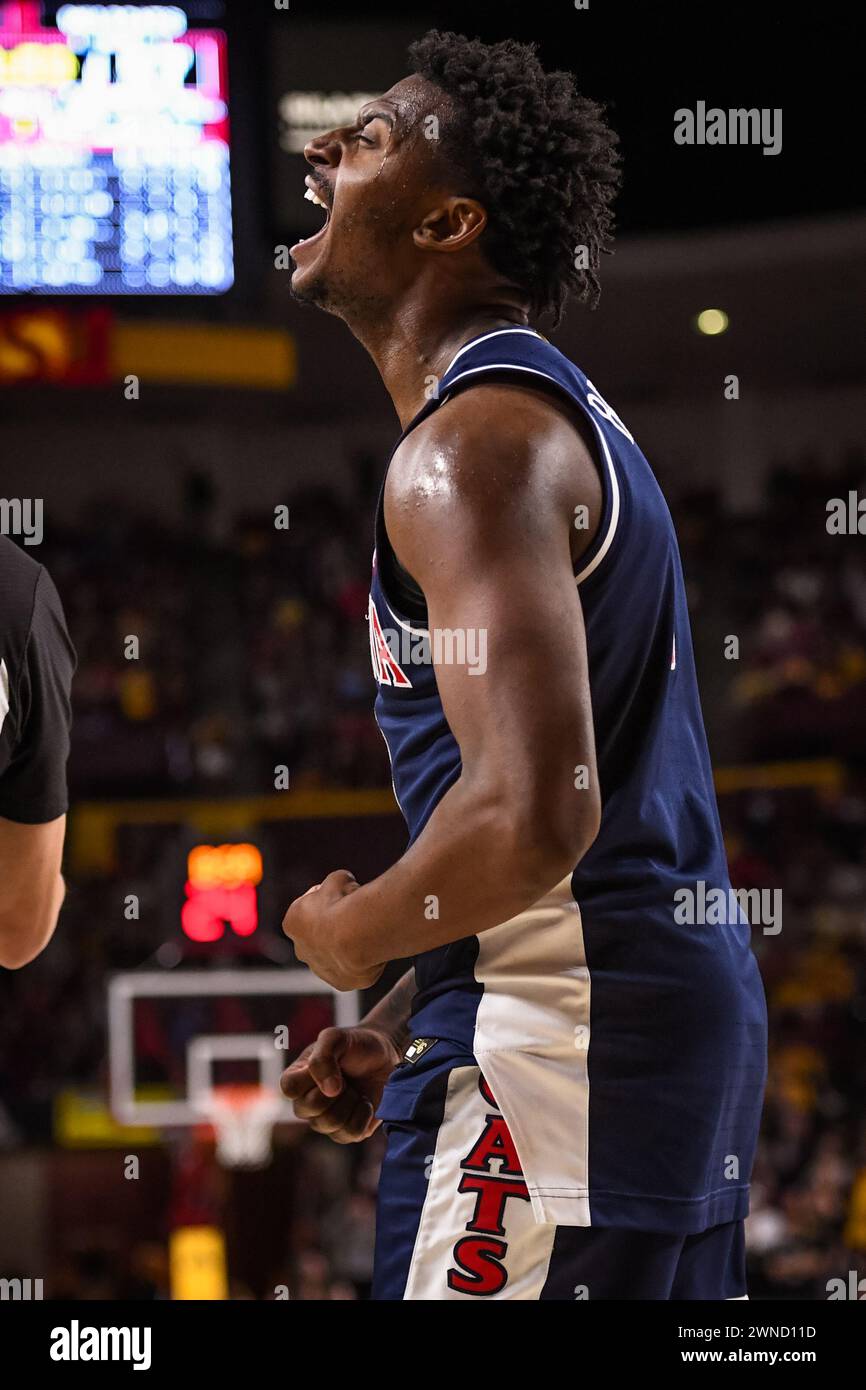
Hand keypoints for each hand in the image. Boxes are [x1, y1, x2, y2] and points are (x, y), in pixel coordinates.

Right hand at [280, 1025, 401, 1143]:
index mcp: (297, 1079)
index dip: (312, 1077)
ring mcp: (325, 1121)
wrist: (385, 1056)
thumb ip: (322, 1058)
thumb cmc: (355, 1045)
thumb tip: (329, 1092)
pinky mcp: (346, 1133)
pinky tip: (364, 1102)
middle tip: (345, 1078)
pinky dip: (364, 1114)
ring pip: (330, 1123)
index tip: (331, 1063)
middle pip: (309, 1108)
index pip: (289, 1088)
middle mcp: (306, 1104)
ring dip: (350, 1101)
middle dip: (335, 1089)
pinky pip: (351, 1133)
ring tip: (354, 1089)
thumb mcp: (335, 1037)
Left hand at [281, 869, 383, 990]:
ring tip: (368, 932)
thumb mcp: (339, 879)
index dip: (328, 900)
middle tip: (357, 916)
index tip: (344, 896)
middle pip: (319, 936)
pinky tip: (372, 948)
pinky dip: (363, 961)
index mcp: (293, 922)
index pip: (309, 908)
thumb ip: (338, 884)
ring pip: (335, 956)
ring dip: (348, 946)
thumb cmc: (344, 903)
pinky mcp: (341, 983)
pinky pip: (353, 970)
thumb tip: (346, 884)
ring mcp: (321, 969)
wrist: (355, 934)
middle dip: (334, 927)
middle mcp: (302, 949)